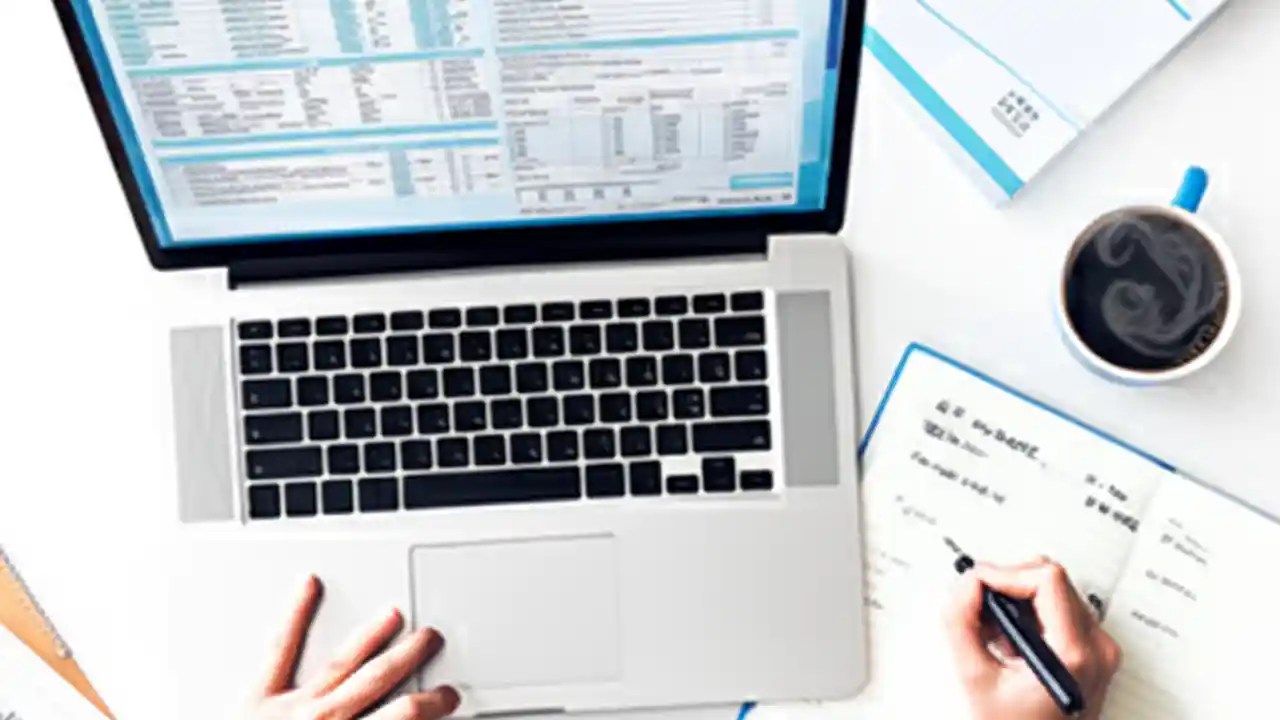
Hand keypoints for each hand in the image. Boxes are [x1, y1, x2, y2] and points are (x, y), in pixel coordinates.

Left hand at [246, 575, 459, 719]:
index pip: (401, 718)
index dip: (429, 705)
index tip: (445, 697)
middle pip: (376, 680)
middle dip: (408, 657)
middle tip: (428, 638)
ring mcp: (288, 706)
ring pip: (340, 662)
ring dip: (369, 636)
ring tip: (390, 615)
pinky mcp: (254, 698)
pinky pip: (278, 650)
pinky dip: (294, 616)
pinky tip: (307, 588)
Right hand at [944, 558, 1121, 719]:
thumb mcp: (974, 678)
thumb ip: (961, 622)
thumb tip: (967, 583)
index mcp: (1074, 654)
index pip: (1047, 579)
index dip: (1005, 573)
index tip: (978, 583)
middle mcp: (1097, 648)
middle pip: (1051, 579)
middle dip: (1007, 587)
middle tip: (979, 610)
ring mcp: (1100, 650)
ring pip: (1055, 590)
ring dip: (1016, 602)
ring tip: (993, 635)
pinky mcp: (1094, 652)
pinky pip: (1060, 610)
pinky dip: (1028, 616)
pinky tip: (1009, 643)